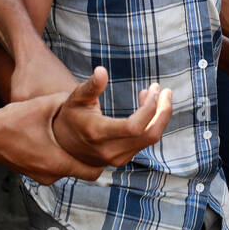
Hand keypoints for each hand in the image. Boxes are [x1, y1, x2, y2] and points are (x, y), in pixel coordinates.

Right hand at [0, 92, 105, 184]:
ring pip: (66, 168)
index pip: (93, 173)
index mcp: (57, 162)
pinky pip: (53, 167)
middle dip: (89, 157)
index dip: (103, 160)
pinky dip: (59, 156)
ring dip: (72, 155)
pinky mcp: (31, 172)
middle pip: (81, 170)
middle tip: (96, 140)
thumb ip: (71, 102)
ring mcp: (39, 176)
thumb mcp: (46, 105)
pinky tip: (57, 139)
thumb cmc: (13, 119)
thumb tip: (90, 96)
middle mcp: (50, 175)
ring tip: (76, 138)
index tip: (108, 146)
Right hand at [51, 67, 173, 169]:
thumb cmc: (72, 114)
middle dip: (163, 111)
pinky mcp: (123, 159)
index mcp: (98, 133)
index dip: (150, 108)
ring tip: (154, 92)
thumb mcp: (76, 98)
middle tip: (166, 90)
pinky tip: (145, 104)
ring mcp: (118, 158)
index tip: (154, 89)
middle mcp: (110, 150)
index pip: (135, 127)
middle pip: (150, 135)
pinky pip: (145, 141)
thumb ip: (91, 86)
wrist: (63, 143)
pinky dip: (151, 122)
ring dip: (159, 115)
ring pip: (151, 138)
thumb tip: (102, 70)